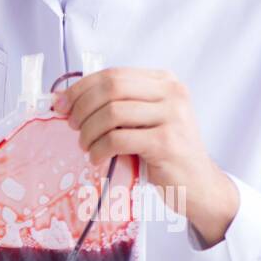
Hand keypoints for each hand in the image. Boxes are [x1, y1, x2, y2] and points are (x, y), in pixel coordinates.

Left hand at [54, 67, 239, 247]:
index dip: (81, 87)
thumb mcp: (145, 119)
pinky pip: (118, 139)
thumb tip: (66, 100)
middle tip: (72, 125)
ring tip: (86, 145)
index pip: (113, 74)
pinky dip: (100, 149)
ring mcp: (172, 117)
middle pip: (111, 88)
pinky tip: (97, 158)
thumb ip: (118, 104)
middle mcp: (172, 93)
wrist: (200, 186)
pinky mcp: (166, 142)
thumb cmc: (165, 152)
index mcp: (164, 81)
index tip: (61, 103)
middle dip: (82, 107)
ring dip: (89, 131)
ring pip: (112, 113)